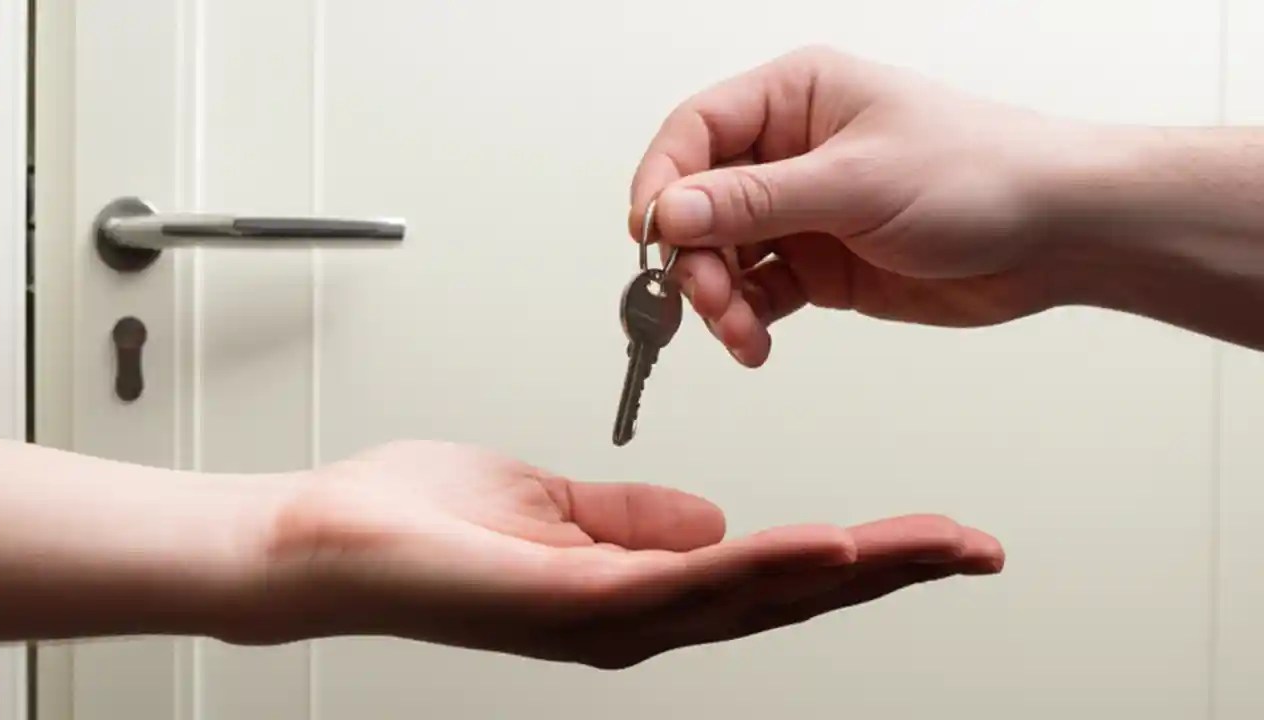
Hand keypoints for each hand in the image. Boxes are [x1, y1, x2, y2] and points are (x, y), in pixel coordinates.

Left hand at [252, 441, 1002, 667]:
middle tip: (971, 548)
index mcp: (638, 584)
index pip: (769, 569)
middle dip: (886, 570)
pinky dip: (758, 563)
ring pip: (753, 593)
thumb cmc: (422, 522)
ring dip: (847, 569)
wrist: (329, 543)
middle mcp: (637, 614)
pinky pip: (681, 584)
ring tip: (925, 544)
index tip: (926, 533)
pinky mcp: (570, 605)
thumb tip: (713, 519)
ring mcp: (608, 618)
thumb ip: (634, 515)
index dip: (855, 556)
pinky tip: (817, 545)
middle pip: (784, 591)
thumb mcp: (552, 500)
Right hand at [629, 46, 1098, 366]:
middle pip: (698, 202)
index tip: (651, 237)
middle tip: (709, 298)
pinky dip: (747, 320)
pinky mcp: (817, 262)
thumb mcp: (856, 182)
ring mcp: (802, 210)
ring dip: (718, 298)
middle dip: (694, 256)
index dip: (663, 183)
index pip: (695, 132)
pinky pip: (757, 291)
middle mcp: (789, 151)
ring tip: (740, 331)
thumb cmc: (981, 175)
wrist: (1056, 235)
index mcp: (795, 98)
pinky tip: (757, 340)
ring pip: (721, 254)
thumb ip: (755, 199)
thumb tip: (668, 210)